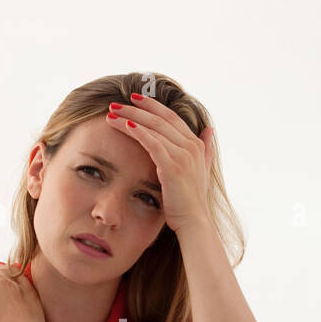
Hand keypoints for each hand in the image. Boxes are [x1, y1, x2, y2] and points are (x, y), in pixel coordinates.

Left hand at [106, 92, 214, 236]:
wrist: (194, 222)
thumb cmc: (191, 201)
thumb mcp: (201, 170)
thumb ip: (205, 149)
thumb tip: (209, 130)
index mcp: (195, 144)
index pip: (171, 117)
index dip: (152, 106)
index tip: (134, 99)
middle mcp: (190, 145)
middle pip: (160, 118)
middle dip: (136, 109)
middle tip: (115, 104)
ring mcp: (182, 155)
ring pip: (153, 127)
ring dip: (130, 118)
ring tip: (111, 114)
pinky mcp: (172, 165)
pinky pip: (151, 142)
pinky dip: (137, 131)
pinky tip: (123, 125)